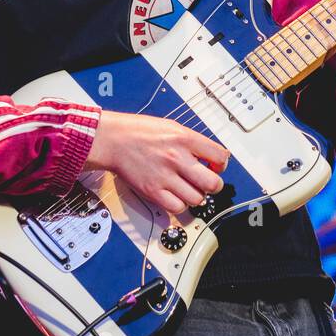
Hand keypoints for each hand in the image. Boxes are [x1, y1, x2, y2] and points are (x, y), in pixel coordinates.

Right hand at [84, 111, 228, 214]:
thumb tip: (210, 156)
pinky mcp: (153, 191)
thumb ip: (193, 141)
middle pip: (213, 183)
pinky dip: (180, 205)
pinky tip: (176, 197)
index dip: (222, 165)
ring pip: (197, 199)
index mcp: (185, 139)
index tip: (216, 167)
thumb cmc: (139, 132)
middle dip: (214, 185)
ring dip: (196, 196)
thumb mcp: (172, 127)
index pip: (220, 156)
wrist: (113, 140)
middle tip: (208, 183)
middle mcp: (177, 158)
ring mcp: (165, 177)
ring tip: (188, 189)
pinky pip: (177, 208)